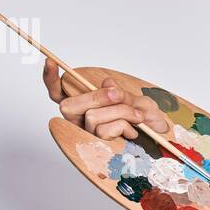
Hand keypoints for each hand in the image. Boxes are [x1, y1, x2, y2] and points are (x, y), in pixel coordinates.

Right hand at [42, 58, 169, 139]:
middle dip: (99, 97)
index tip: (50, 61)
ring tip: (137, 118)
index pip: (57, 92)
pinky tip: (132, 132)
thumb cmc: (145, 119)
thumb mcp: (136, 100)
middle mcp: (79, 120)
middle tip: (119, 96)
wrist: (160, 140)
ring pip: (92, 116)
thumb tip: (107, 85)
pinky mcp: (96, 148)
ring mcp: (86, 135)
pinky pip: (104, 130)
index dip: (50, 79)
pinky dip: (124, 126)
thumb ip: (120, 93)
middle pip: (70, 105)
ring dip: (121, 113)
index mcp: (84, 104)